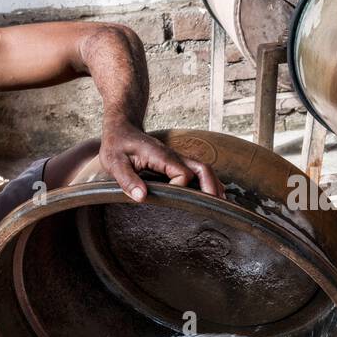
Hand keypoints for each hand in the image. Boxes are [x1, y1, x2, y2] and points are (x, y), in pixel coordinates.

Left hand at [98, 122, 224, 200]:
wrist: (121, 128)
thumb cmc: (117, 144)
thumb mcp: (114, 162)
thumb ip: (127, 179)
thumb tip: (142, 197)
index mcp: (161, 156)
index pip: (182, 175)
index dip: (180, 189)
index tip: (169, 200)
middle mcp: (174, 156)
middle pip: (202, 169)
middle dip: (211, 187)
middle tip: (217, 208)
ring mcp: (177, 159)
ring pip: (204, 169)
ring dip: (214, 185)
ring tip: (222, 205)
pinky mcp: (176, 162)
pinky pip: (198, 170)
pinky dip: (208, 182)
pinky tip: (213, 195)